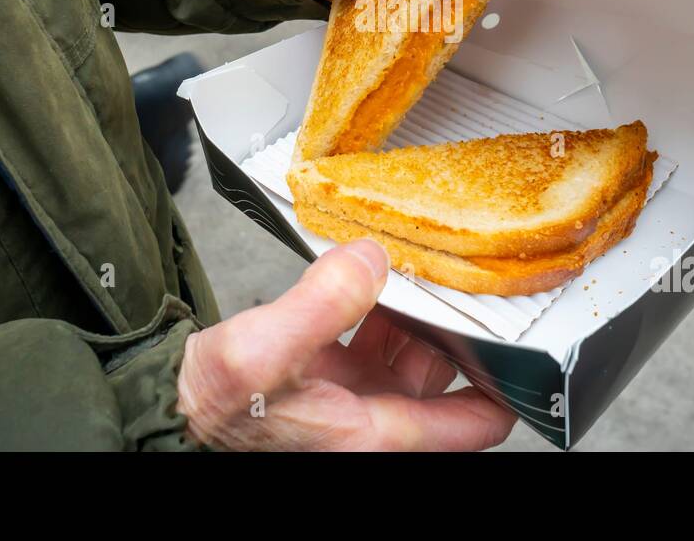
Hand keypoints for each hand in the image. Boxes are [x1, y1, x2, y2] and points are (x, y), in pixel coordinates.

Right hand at [176, 240, 516, 450]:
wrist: (169, 407)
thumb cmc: (212, 406)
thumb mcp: (264, 350)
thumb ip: (324, 302)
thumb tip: (370, 258)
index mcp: (369, 434)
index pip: (469, 425)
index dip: (503, 388)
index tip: (524, 347)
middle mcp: (369, 421)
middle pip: (443, 376)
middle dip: (453, 329)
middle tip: (461, 279)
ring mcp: (349, 399)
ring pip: (410, 354)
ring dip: (415, 312)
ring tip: (415, 265)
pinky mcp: (327, 375)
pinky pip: (373, 338)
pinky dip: (377, 306)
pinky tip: (368, 274)